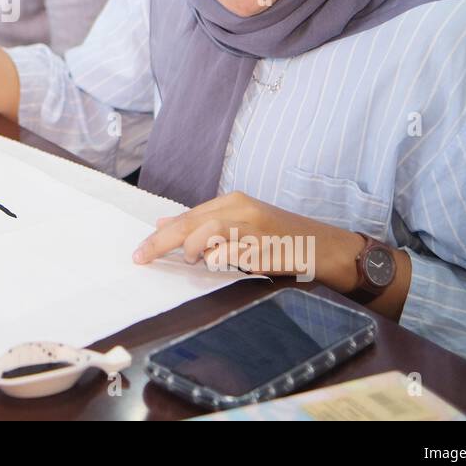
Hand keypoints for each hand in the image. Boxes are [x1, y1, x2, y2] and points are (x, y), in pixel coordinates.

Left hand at [132, 190, 364, 291]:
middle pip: (190, 223)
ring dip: (194, 251)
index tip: (140, 251)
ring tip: (197, 261)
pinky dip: (220, 260)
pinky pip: (231, 252)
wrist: (325, 246)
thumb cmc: (282, 239)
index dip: (160, 235)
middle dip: (162, 243)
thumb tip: (163, 224)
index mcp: (233, 202)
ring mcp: (254, 226)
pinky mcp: (266, 245)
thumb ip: (205, 225)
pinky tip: (220, 264)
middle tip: (142, 258)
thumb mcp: (241, 226)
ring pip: (207, 234)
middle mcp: (241, 208)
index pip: (187, 216)